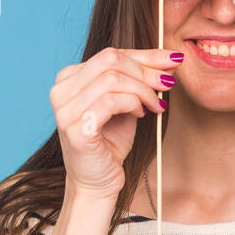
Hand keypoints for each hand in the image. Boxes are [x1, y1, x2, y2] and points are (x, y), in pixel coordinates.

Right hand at [50, 47, 182, 199]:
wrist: (97, 181)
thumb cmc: (110, 142)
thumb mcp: (126, 103)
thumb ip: (139, 80)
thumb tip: (168, 61)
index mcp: (69, 79)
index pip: (110, 54)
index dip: (145, 55)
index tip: (173, 60)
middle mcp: (61, 90)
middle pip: (111, 60)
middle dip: (146, 70)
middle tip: (167, 84)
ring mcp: (66, 109)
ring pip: (114, 79)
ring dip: (143, 90)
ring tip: (155, 105)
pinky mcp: (76, 128)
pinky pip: (111, 101)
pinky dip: (133, 103)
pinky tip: (141, 114)